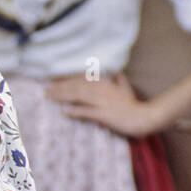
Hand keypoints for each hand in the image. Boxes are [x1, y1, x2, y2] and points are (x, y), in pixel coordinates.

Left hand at [45, 72, 159, 136]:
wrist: (145, 117)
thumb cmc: (134, 106)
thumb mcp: (127, 90)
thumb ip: (121, 80)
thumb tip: (117, 72)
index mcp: (105, 84)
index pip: (82, 79)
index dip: (67, 80)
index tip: (54, 81)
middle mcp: (102, 90)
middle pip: (76, 87)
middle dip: (59, 88)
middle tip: (45, 90)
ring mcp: (102, 102)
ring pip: (78, 96)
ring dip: (62, 96)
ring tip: (49, 97)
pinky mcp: (104, 114)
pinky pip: (86, 112)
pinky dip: (75, 111)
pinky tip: (65, 112)